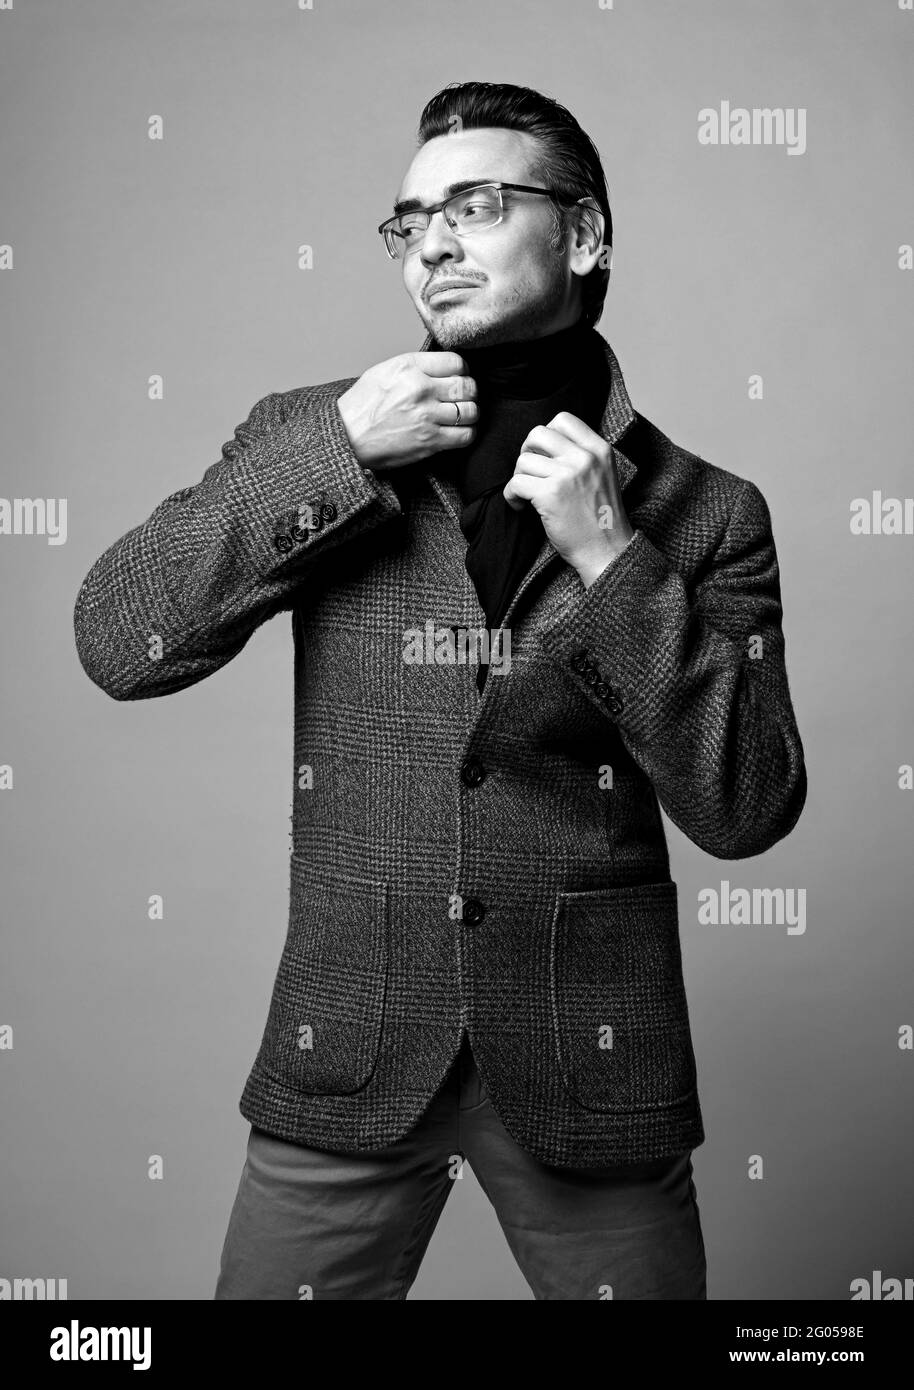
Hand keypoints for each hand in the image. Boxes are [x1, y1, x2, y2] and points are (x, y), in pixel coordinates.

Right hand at [336, 351, 477, 470]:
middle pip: (467, 386)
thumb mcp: (383, 372)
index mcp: (409, 367)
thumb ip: (414, 367)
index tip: (459, 378)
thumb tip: (439, 369)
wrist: (347, 437)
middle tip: (462, 398)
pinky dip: (466, 434)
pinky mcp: (430, 441)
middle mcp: (421, 388)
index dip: (462, 371)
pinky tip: (457, 432)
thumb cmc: (361, 407)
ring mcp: (427, 416)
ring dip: (469, 414)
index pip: (456, 362)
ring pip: (470, 411)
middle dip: (469, 392)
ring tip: (460, 416)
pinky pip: (465, 435)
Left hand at [503, 412, 634, 583]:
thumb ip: (582, 455)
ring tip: (527, 495)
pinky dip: (512, 496)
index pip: (563, 420)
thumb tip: (546, 443)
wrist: (607, 551)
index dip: (546, 436)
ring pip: (523, 460)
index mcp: (599, 449)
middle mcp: (585, 458)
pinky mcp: (550, 494)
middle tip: (530, 473)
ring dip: (518, 478)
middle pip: (538, 434)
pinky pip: (515, 483)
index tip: (544, 455)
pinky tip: (521, 506)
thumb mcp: (603, 475)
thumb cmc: (600, 519)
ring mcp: (567, 475)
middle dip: (527, 452)